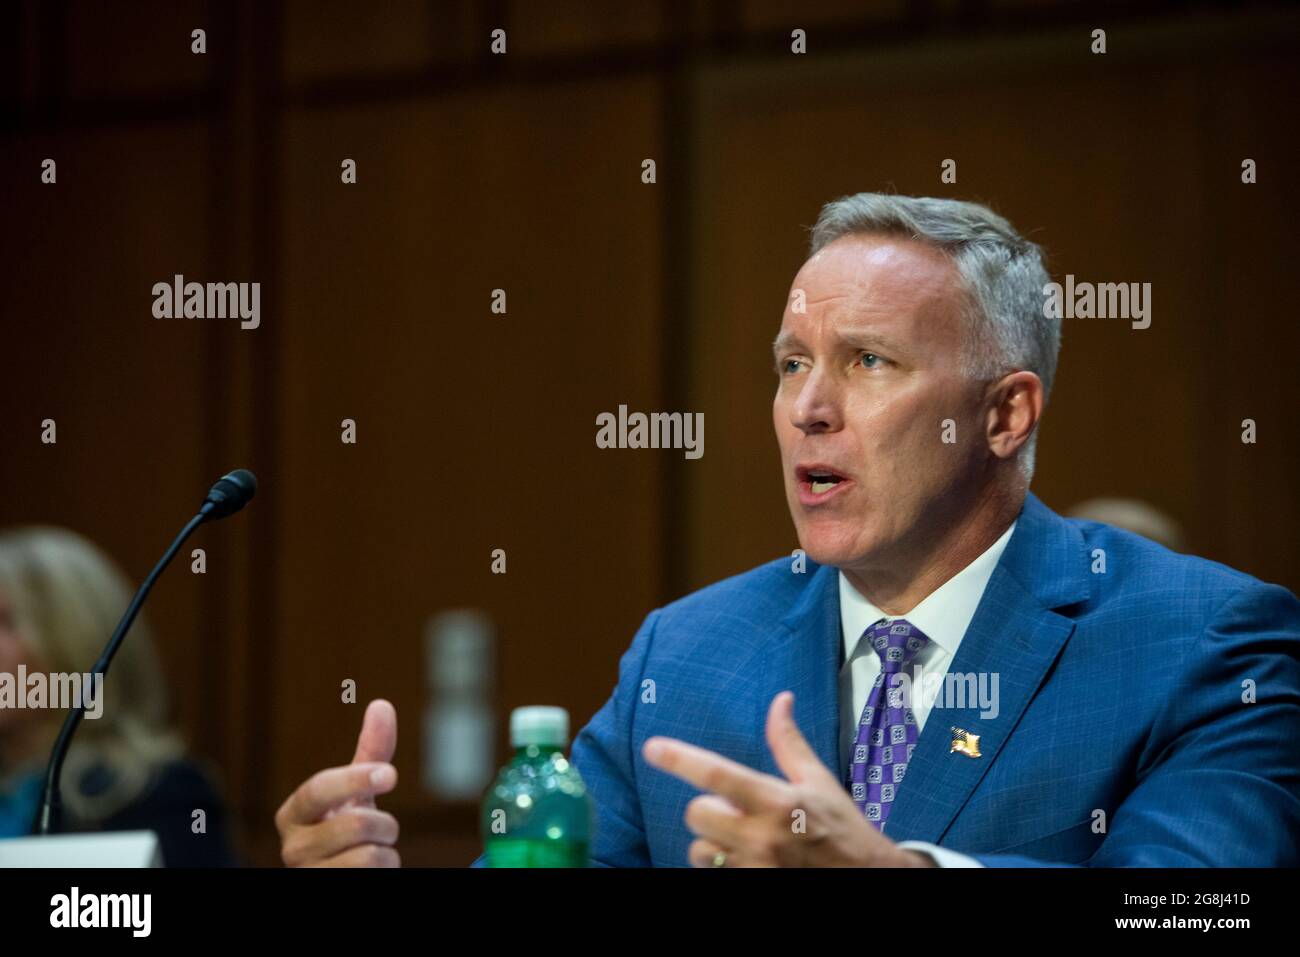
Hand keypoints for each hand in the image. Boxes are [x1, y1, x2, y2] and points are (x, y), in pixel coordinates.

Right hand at [275, 698, 400, 866]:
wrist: (341, 876)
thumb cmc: (348, 830)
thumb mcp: (357, 792)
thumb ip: (370, 752)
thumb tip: (382, 704)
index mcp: (293, 814)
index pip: (318, 790)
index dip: (355, 779)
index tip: (390, 773)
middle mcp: (292, 849)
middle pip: (353, 824)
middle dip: (385, 824)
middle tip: (383, 828)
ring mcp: (308, 875)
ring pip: (369, 855)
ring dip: (387, 851)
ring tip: (374, 852)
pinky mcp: (325, 891)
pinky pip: (373, 875)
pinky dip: (386, 869)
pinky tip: (373, 871)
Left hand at [643, 691, 932, 867]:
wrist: (869, 878)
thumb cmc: (842, 829)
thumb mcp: (818, 781)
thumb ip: (788, 743)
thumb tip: (780, 700)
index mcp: (778, 800)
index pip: (717, 775)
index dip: (680, 759)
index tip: (652, 747)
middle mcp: (762, 836)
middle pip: (697, 814)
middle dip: (709, 810)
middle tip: (734, 810)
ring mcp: (755, 868)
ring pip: (699, 850)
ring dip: (712, 844)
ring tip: (741, 840)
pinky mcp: (752, 887)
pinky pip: (714, 874)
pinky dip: (722, 866)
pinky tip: (745, 860)